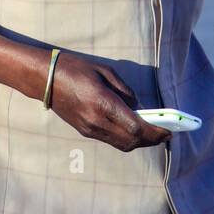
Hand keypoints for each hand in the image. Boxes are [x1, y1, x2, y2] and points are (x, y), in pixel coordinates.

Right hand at [46, 52, 171, 151]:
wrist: (44, 80)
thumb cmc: (74, 69)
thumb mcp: (105, 71)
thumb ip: (125, 90)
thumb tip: (139, 107)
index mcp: (102, 104)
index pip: (135, 128)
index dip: (155, 132)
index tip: (169, 130)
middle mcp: (96, 121)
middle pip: (131, 141)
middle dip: (151, 140)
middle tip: (165, 133)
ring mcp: (89, 129)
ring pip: (122, 144)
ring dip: (140, 142)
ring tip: (153, 133)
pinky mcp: (85, 131)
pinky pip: (111, 140)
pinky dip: (127, 139)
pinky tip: (134, 130)